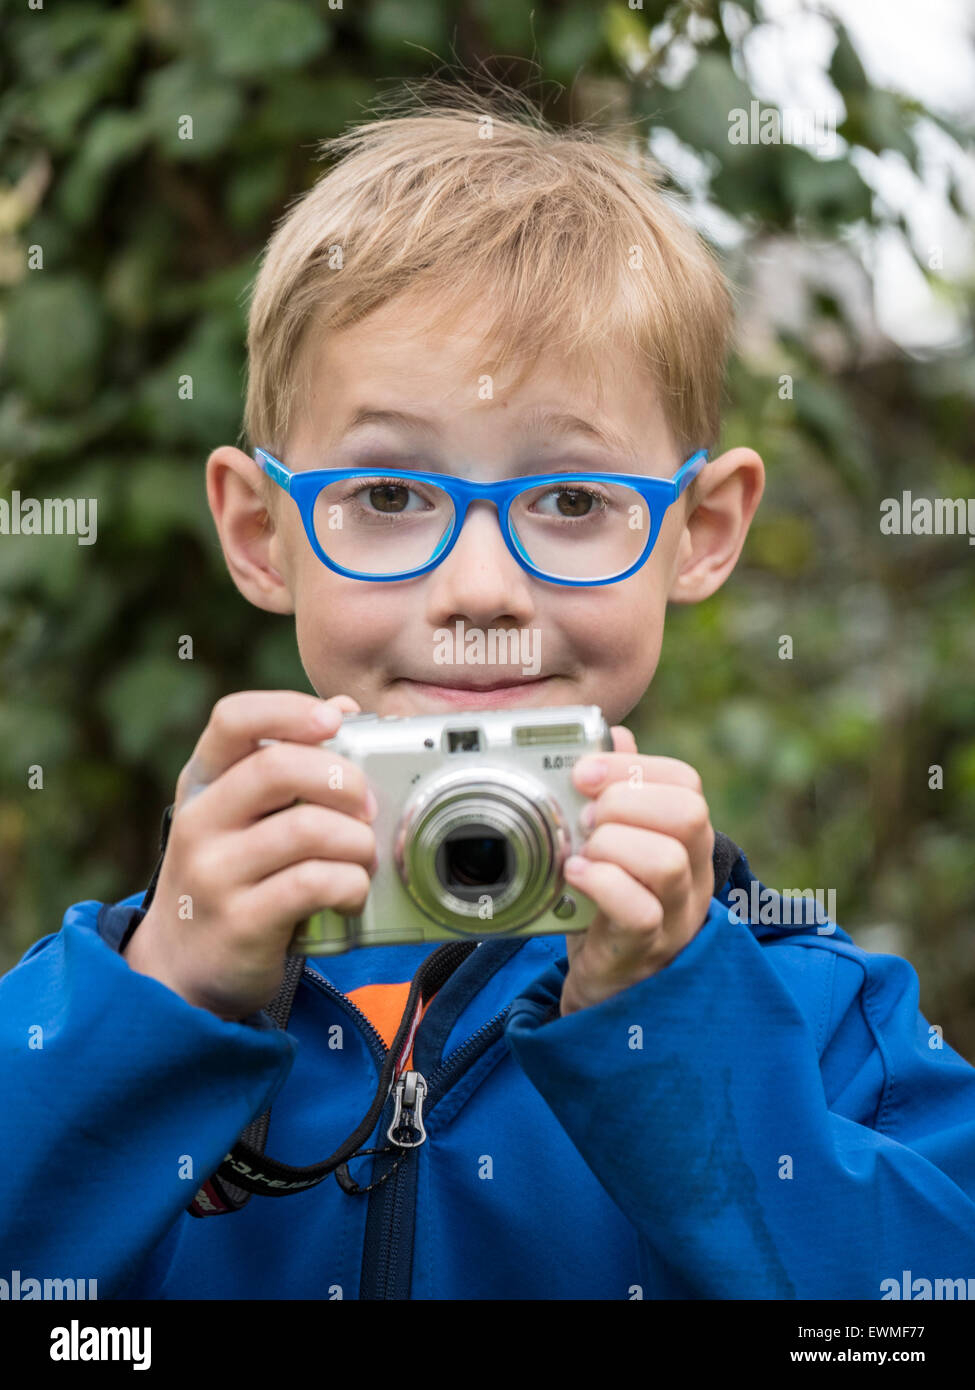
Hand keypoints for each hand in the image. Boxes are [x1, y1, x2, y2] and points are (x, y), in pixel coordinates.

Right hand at [123, 690, 377, 1021]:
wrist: (180, 968)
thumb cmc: (229, 876)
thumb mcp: (241, 814)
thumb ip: (287, 760)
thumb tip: (342, 708)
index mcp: (203, 781)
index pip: (234, 719)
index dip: (289, 710)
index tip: (334, 721)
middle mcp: (200, 821)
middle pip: (278, 769)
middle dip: (342, 779)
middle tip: (368, 805)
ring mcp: (215, 873)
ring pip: (305, 829)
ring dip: (356, 839)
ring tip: (365, 855)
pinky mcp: (240, 922)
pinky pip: (311, 885)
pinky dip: (349, 883)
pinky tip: (352, 892)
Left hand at [558, 725, 714, 1017]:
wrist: (609, 990)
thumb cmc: (611, 908)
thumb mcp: (617, 845)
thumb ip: (620, 792)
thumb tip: (616, 736)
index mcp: (685, 839)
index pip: (687, 782)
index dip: (633, 768)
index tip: (583, 772)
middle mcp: (692, 874)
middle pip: (690, 814)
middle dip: (626, 801)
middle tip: (585, 816)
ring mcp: (674, 916)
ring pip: (667, 861)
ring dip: (612, 843)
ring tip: (582, 850)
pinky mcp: (645, 950)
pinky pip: (640, 912)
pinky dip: (603, 885)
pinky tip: (575, 876)